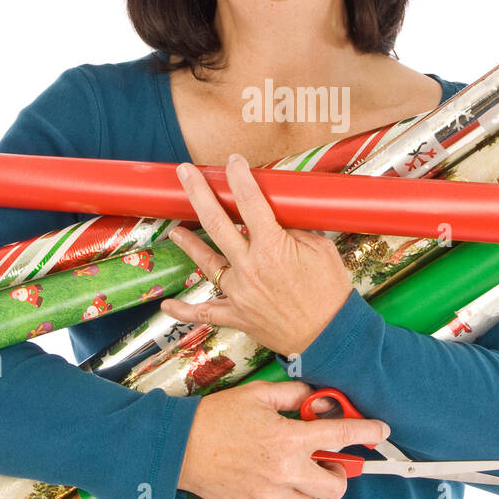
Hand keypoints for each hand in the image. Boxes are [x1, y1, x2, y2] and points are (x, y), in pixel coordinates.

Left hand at [160, 154, 354, 357]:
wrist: (332, 336)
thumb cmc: (330, 293)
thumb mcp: (322, 249)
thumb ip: (296, 230)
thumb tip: (277, 215)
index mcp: (273, 247)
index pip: (249, 202)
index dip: (239, 178)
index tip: (232, 162)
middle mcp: (250, 268)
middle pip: (216, 224)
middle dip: (198, 193)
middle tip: (185, 173)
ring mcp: (240, 293)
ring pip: (206, 263)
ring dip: (189, 244)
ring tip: (175, 230)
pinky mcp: (238, 316)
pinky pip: (205, 314)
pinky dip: (184, 311)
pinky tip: (167, 306)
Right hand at [177, 379, 390, 498]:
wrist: (179, 447)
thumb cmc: (214, 419)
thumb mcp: (258, 395)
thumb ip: (294, 394)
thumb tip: (315, 396)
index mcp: (288, 440)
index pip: (341, 438)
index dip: (366, 432)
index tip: (379, 431)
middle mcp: (284, 471)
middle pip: (336, 485)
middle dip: (339, 472)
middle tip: (328, 458)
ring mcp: (270, 494)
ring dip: (310, 482)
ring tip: (292, 464)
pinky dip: (286, 491)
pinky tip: (271, 473)